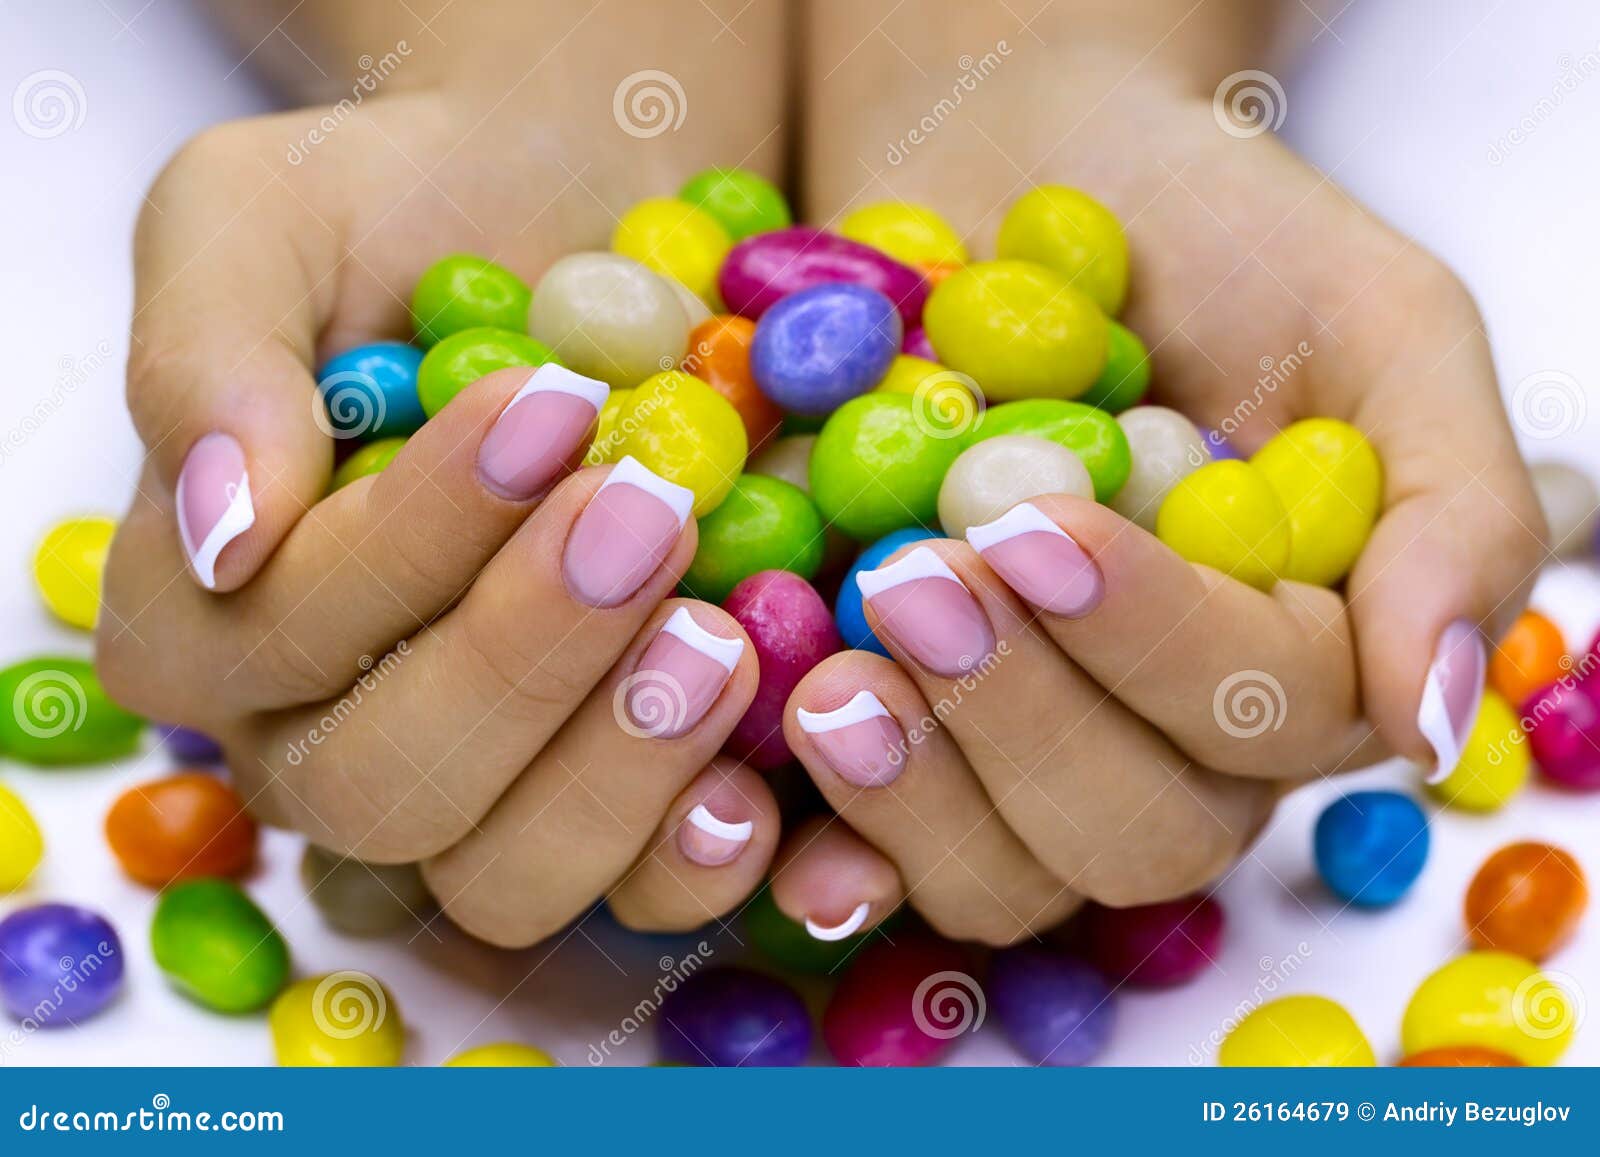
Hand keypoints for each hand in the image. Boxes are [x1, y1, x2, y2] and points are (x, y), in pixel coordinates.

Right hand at [98, 0, 790, 944]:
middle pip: (385, 783)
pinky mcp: (608, 803)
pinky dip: (700, 856)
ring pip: (504, 875)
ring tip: (720, 637)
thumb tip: (226, 531)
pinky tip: (763, 788)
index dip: (413, 538)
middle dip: (522, 656)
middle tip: (650, 518)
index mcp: (212, 615)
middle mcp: (322, 732)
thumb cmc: (415, 211)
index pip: (280, 629)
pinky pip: (636, 894)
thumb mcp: (266, 222)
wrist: (585, 213)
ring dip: (615, 770)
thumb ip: (207, 360)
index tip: (549, 403)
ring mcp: (475, 790)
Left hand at [780, 5, 1543, 939]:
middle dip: (1022, 722)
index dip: (1152, 643)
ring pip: (1010, 875)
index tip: (1032, 524)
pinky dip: (829, 853)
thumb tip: (1430, 719)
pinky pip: (878, 859)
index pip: (1262, 713)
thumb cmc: (1205, 238)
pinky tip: (774, 822)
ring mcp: (1032, 752)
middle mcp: (1172, 737)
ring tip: (833, 680)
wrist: (1013, 178)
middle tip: (911, 581)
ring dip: (920, 796)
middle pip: (1137, 830)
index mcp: (1303, 653)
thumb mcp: (1373, 324)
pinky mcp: (910, 742)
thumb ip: (1446, 511)